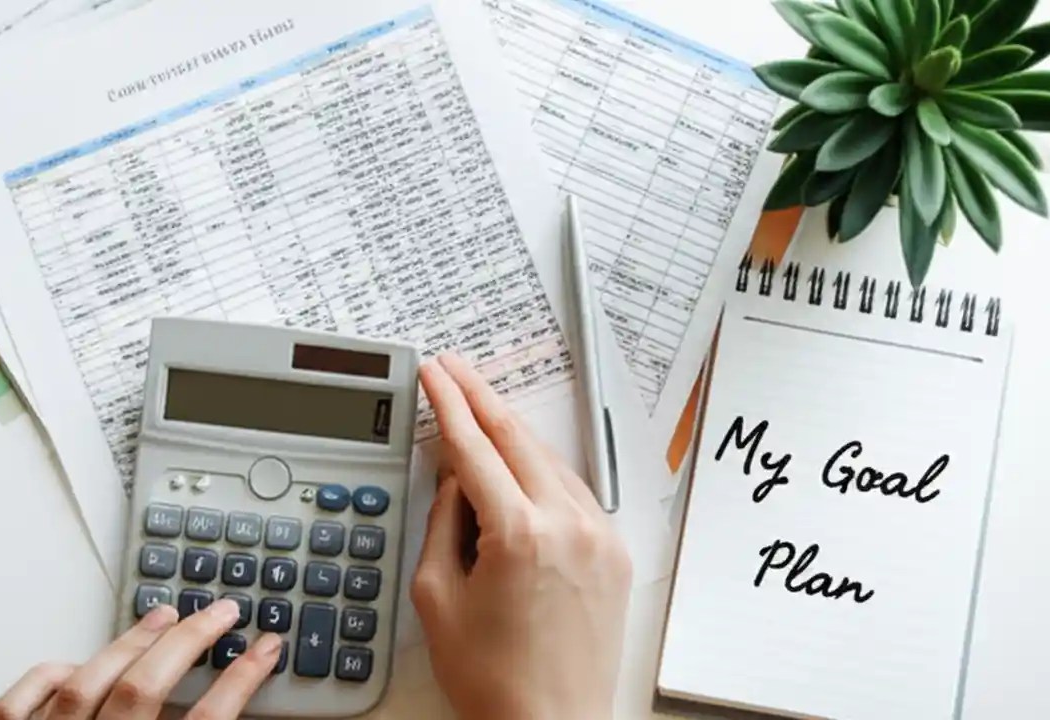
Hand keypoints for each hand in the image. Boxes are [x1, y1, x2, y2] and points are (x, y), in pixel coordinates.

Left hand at [0, 599, 281, 719]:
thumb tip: (244, 688)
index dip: (244, 679)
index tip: (268, 648)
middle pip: (146, 689)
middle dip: (190, 641)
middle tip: (223, 611)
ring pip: (85, 685)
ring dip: (130, 643)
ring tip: (163, 615)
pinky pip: (22, 703)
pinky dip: (50, 675)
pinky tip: (77, 661)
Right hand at [412, 353, 633, 719]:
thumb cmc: (494, 679)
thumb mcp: (439, 597)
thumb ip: (444, 523)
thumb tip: (457, 478)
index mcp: (519, 535)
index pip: (475, 447)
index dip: (450, 403)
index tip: (435, 374)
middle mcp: (567, 525)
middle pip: (518, 438)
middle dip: (482, 396)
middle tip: (455, 369)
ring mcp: (598, 536)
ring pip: (550, 460)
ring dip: (513, 432)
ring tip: (481, 411)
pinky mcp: (614, 552)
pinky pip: (574, 491)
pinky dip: (543, 471)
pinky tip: (521, 464)